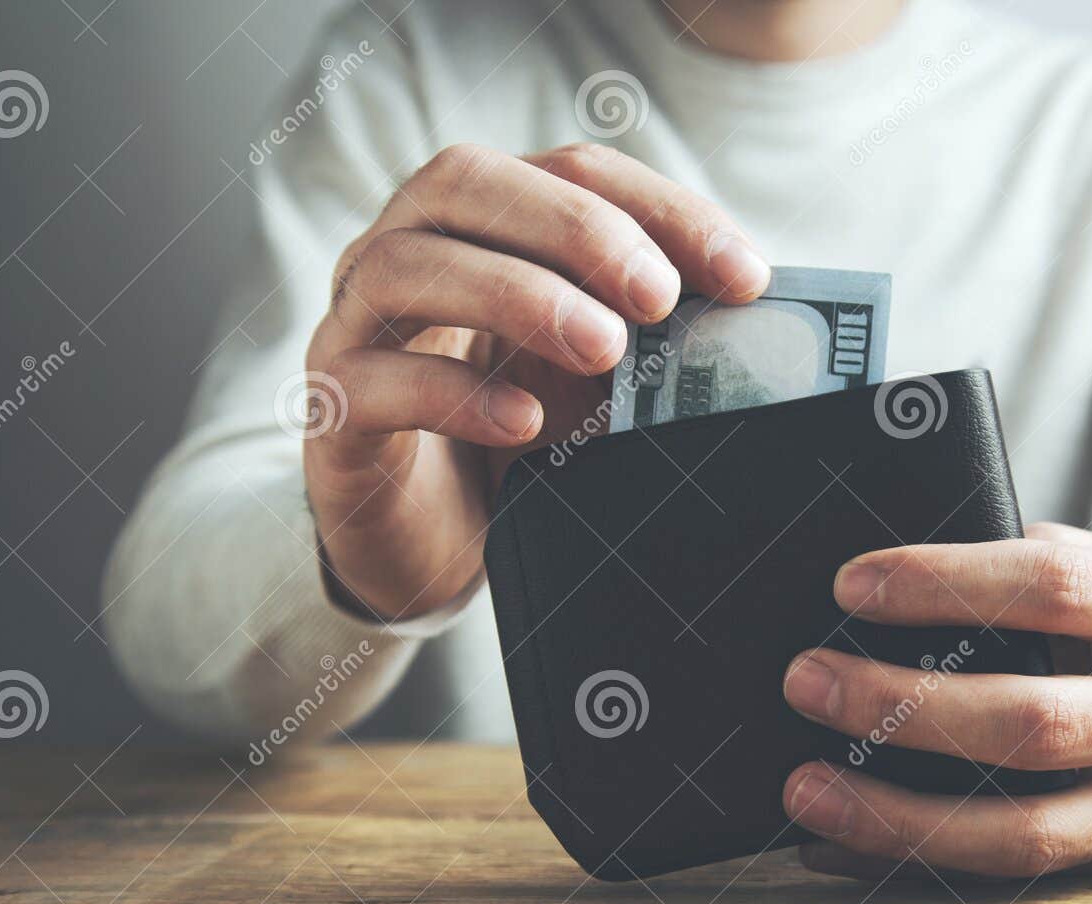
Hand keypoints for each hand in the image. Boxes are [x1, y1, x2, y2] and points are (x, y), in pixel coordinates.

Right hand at [302, 142, 769, 618]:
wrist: (428, 544)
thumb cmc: (517, 439)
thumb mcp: (598, 378)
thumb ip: (655, 335)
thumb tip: (759, 322)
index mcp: (479, 226)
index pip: (568, 170)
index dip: (661, 208)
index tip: (744, 274)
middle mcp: (404, 252)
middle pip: (466, 181)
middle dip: (576, 229)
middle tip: (658, 296)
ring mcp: (354, 326)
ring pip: (406, 266)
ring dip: (518, 296)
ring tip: (606, 349)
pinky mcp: (332, 413)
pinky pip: (374, 381)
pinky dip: (453, 393)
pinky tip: (525, 422)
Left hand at [780, 524, 1091, 878]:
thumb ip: (1028, 573)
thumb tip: (876, 594)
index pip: (1057, 587)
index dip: (945, 583)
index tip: (851, 584)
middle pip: (1032, 721)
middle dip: (902, 705)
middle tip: (806, 679)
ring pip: (1020, 831)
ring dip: (894, 815)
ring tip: (802, 787)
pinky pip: (1007, 875)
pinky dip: (910, 863)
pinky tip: (835, 845)